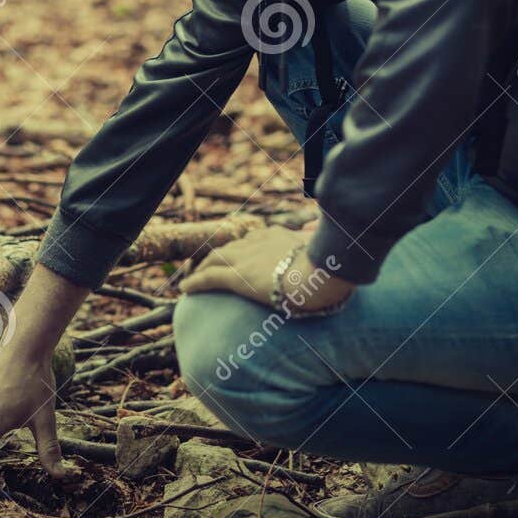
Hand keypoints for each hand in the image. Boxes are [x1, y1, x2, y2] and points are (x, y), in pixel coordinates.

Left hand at [180, 225, 353, 313]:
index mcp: (281, 236)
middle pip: (232, 247)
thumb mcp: (329, 249)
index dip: (244, 248)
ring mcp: (247, 258)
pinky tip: (185, 290)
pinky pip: (209, 278)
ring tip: (194, 280)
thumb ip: (321, 238)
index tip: (239, 254)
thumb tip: (320, 228)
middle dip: (219, 256)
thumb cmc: (332, 265)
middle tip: (209, 267)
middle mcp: (259, 242)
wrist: (323, 271)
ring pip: (216, 260)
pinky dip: (195, 283)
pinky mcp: (238, 276)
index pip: (256, 239)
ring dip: (203, 270)